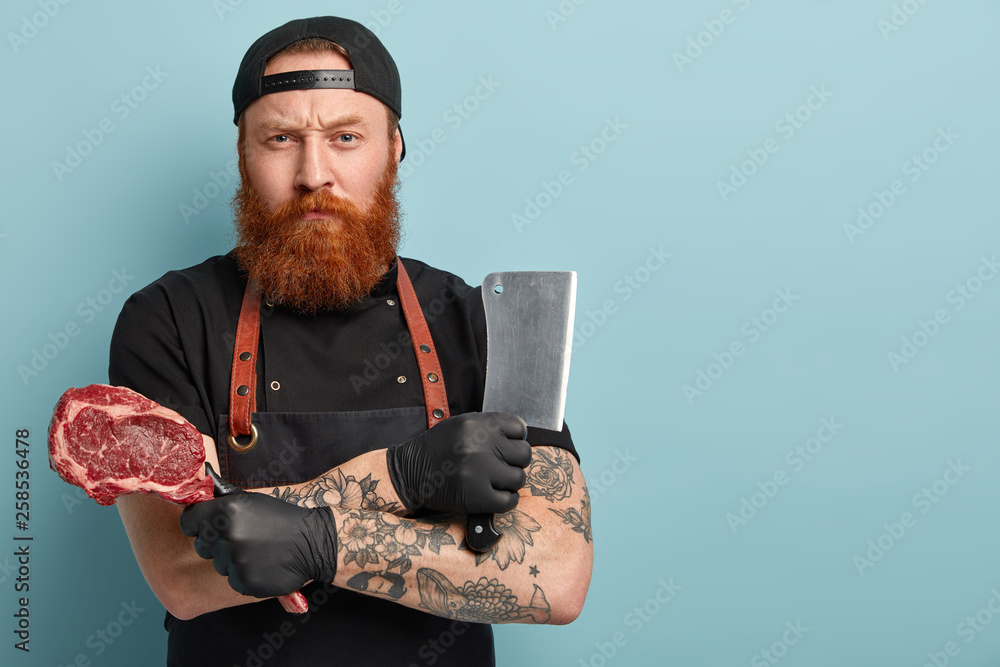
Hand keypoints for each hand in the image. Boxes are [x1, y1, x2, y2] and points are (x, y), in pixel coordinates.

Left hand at [179, 494, 337, 597]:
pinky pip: (234, 580)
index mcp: (226, 513)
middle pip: (202, 545)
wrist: (312, 542)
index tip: (206, 525)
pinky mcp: (245, 583)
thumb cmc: (281, 518)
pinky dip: (245, 574)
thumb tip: (199, 496)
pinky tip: (262, 565)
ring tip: (256, 551)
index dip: (197, 523)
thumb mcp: (252, 500)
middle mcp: (227, 538)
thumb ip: (223, 502)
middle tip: (240, 538)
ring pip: (219, 564)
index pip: (188, 522)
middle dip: (215, 543)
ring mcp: (235, 563)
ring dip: (232, 559)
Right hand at [386, 412, 530, 513]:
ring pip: (519, 477)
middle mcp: (479, 445)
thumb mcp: (461, 425)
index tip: (507, 445)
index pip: (519, 428)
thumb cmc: (438, 449)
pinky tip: (494, 495)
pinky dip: (505, 500)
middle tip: (500, 465)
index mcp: (476, 424)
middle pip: (524, 453)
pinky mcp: (477, 497)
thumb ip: (489, 427)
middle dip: (514, 460)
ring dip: (509, 481)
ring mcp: (479, 472)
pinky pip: (510, 500)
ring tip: (493, 480)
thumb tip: (522, 435)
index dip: (515, 438)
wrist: (409, 474)